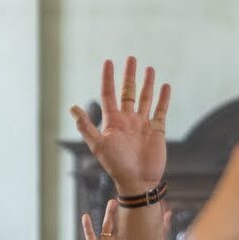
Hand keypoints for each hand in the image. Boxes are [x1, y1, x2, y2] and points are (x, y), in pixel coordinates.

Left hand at [71, 58, 170, 192]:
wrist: (138, 181)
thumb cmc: (116, 165)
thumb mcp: (98, 145)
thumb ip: (86, 126)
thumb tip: (72, 107)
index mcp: (113, 121)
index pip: (109, 93)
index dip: (108, 78)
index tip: (108, 61)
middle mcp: (128, 119)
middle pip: (128, 92)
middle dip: (129, 75)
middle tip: (131, 58)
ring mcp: (143, 124)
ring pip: (145, 98)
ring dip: (147, 83)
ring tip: (149, 68)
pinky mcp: (157, 130)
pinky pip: (161, 111)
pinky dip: (164, 99)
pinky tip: (165, 87)